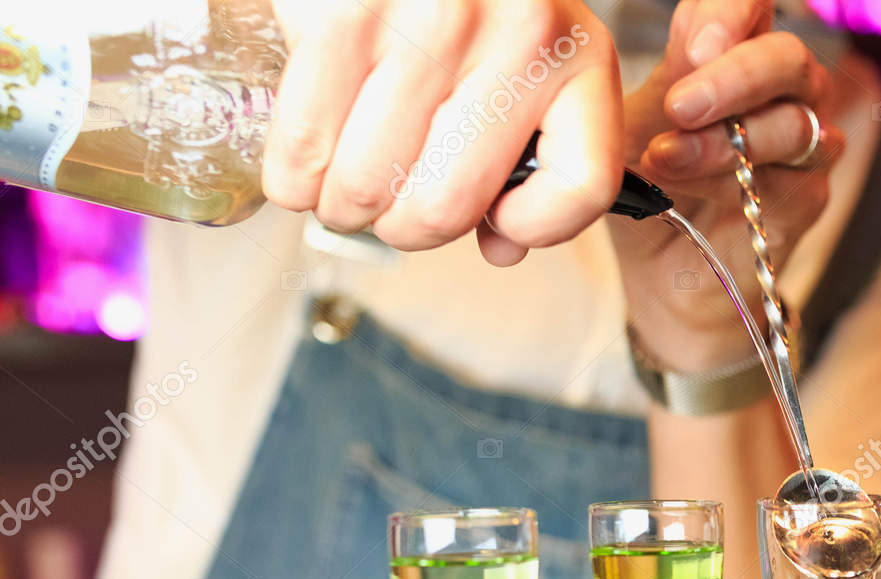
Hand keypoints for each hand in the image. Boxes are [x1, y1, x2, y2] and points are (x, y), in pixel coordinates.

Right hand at [265, 0, 622, 259]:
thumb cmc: (471, 10)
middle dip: (403, 228)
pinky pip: (308, 140)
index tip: (498, 220)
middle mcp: (517, 34)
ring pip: (370, 184)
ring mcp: (432, 18)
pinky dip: (295, 177)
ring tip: (341, 188)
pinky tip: (303, 169)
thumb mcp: (532, 70)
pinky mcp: (347, 9)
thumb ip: (532, 164)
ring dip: (342, 206)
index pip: (581, 184)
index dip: (535, 226)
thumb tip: (500, 248)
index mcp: (577, 58)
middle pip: (448, 204)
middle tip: (386, 209)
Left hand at [611, 0, 840, 371]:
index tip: (692, 41)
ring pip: (792, 122)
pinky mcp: (807, 198)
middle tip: (680, 104)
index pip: (754, 7)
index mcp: (736, 56)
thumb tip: (665, 48)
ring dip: (722, 141)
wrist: (666, 278)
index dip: (730, 12)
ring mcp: (802, 145)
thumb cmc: (650, 193)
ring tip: (664, 158)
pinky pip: (787, 178)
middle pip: (787, 57)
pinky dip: (732, 181)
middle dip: (732, 75)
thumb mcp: (633, 127)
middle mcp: (782, 93)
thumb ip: (653, 83)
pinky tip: (687, 187)